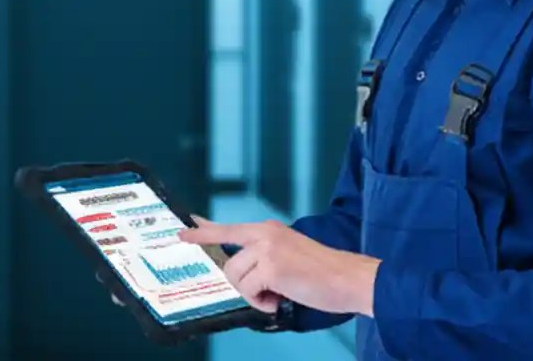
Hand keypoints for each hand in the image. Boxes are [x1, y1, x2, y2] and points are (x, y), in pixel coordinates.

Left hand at [178, 216, 380, 317]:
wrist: (348, 277)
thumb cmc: (322, 272)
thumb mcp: (289, 252)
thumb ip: (263, 254)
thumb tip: (240, 267)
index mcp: (268, 230)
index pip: (227, 229)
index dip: (202, 231)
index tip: (183, 231)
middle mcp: (264, 235)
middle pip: (229, 263)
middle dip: (242, 284)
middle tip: (267, 291)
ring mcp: (266, 249)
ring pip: (237, 279)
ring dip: (255, 294)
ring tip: (280, 293)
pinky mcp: (270, 267)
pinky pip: (249, 291)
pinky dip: (263, 302)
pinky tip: (282, 298)